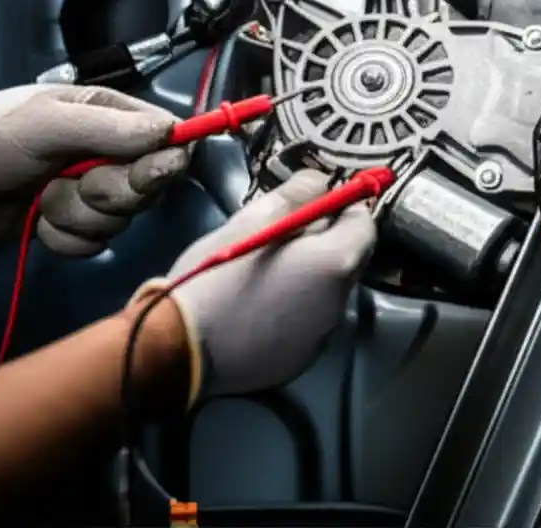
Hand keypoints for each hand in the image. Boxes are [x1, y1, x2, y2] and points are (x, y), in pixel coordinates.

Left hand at [0, 85, 189, 255]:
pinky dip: (63, 235)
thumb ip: (114, 129)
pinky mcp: (74, 224)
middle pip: (147, 188)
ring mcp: (92, 192)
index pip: (167, 140)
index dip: (166, 161)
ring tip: (42, 195)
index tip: (149, 172)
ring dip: (77, 214)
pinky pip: (93, 243)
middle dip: (108, 192)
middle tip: (73, 178)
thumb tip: (173, 133)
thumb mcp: (52, 124)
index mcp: (112, 118)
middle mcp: (110, 155)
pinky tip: (38, 217)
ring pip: (120, 220)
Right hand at [135, 169, 375, 403]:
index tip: (315, 206)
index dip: (342, 210)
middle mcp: (340, 301)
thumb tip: (320, 181)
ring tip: (266, 272)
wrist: (177, 347)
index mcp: (334, 263)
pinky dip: (296, 309)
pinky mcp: (304, 358)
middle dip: (325, 243)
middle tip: (282, 236)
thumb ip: (296, 195)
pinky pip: (311, 322)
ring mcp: (323, 335)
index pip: (364, 224)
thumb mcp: (251, 220)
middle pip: (349, 259)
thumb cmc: (213, 276)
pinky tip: (261, 305)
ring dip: (310, 277)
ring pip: (329, 291)